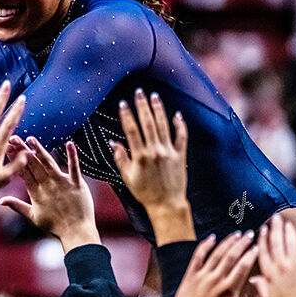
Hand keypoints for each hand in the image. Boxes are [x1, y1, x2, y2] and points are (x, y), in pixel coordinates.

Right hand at [0, 138, 97, 249]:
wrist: (75, 232)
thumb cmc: (55, 226)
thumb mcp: (32, 216)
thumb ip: (16, 206)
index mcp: (36, 193)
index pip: (22, 172)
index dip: (14, 159)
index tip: (6, 147)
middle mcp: (47, 186)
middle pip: (32, 165)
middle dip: (22, 151)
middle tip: (13, 138)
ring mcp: (62, 183)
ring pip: (48, 163)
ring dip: (39, 150)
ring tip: (31, 139)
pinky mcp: (76, 184)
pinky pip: (74, 167)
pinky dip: (72, 155)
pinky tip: (69, 143)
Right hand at [110, 89, 187, 214]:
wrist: (167, 204)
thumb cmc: (145, 192)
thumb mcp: (128, 177)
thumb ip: (121, 158)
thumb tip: (114, 142)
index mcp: (140, 156)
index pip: (132, 130)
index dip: (127, 115)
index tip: (123, 103)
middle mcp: (155, 151)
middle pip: (148, 123)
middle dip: (142, 106)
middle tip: (139, 92)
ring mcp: (169, 152)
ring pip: (163, 126)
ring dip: (158, 109)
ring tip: (154, 96)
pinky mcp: (180, 155)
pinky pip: (181, 137)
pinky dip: (179, 125)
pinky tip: (176, 114)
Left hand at [170, 231, 260, 296]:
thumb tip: (267, 293)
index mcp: (229, 289)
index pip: (243, 266)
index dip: (251, 254)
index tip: (257, 246)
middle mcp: (216, 280)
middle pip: (231, 256)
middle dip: (242, 243)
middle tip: (250, 234)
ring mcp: (202, 276)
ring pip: (217, 254)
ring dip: (228, 242)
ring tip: (237, 234)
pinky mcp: (191, 275)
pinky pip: (198, 256)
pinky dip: (205, 246)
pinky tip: (212, 238)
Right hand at [253, 215, 295, 296]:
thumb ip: (262, 286)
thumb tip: (253, 279)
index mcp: (271, 274)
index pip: (264, 251)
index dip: (263, 239)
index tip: (262, 230)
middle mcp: (282, 266)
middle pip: (277, 242)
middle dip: (275, 228)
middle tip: (275, 218)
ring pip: (291, 241)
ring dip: (288, 230)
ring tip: (287, 223)